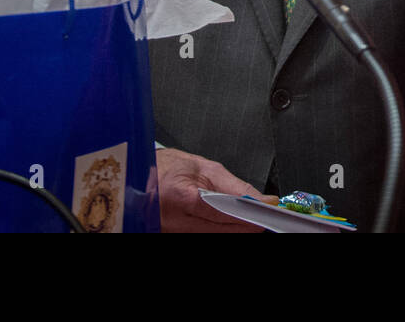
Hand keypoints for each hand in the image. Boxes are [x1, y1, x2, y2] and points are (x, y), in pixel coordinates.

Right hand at [156, 147, 278, 232]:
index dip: (248, 215)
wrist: (138, 176)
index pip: (223, 213)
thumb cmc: (167, 168)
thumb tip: (262, 199)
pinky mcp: (175, 237)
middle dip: (245, 223)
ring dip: (233, 227)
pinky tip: (226, 220)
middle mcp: (175, 221)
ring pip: (215, 236)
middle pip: (223, 230)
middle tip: (260, 213)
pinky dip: (219, 229)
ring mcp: (174, 233)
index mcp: (181, 197)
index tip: (266, 213)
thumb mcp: (204, 168)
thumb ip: (236, 186)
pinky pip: (204, 236)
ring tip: (242, 214)